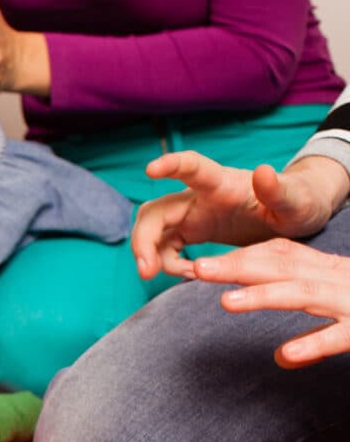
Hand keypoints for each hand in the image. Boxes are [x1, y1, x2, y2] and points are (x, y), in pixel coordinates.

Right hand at [132, 152, 345, 279]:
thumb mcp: (297, 201)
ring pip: (152, 229)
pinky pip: (163, 246)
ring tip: (175, 276)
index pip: (193, 168)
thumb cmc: (298, 205)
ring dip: (148, 253)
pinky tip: (188, 273)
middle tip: (147, 272)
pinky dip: (165, 262)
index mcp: (223, 185)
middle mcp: (199, 197)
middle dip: (143, 240)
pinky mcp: (190, 231)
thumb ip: (280, 189)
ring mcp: (191, 214)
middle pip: (155, 211)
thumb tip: (262, 171)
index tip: (151, 169)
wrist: (293, 218)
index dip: (171, 165)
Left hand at [192, 238, 349, 367]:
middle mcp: (343, 282)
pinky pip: (341, 336)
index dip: (246, 256)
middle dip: (240, 266)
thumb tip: (281, 357)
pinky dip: (314, 344)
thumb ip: (315, 336)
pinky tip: (286, 353)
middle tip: (199, 267)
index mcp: (335, 274)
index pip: (285, 257)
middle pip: (285, 268)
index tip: (207, 262)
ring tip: (226, 302)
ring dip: (264, 296)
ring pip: (305, 295)